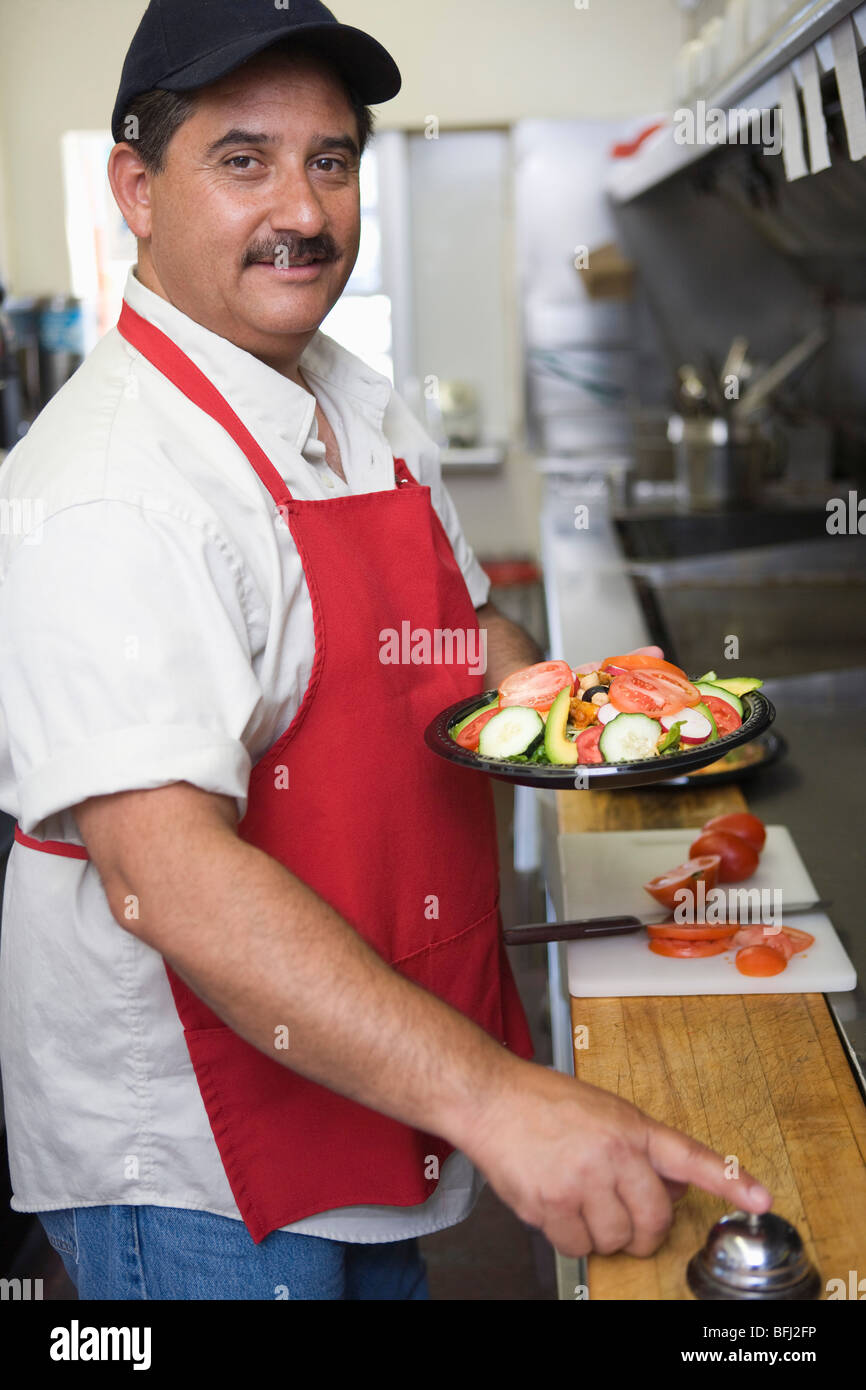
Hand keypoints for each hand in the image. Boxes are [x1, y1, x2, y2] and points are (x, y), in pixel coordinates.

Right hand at [464, 1061, 771, 1258]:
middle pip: (653, 1220)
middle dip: (644, 1231)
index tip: (760, 1199)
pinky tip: (557, 1207)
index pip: (689, 1157)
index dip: (729, 1181)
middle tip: (628, 1222)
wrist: (489, 1099)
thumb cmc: (543, 1102)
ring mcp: (581, 1181)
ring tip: (580, 1202)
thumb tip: (674, 1186)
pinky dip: (570, 1237)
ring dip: (602, 1233)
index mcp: (630, 1128)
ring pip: (615, 1240)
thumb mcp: (606, 1111)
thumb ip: (640, 1147)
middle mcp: (611, 1154)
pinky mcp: (551, 1204)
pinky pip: (577, 1246)